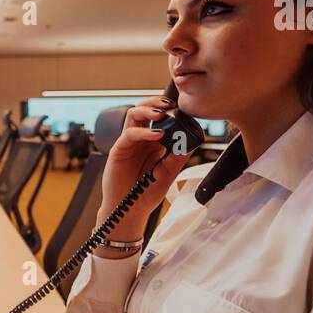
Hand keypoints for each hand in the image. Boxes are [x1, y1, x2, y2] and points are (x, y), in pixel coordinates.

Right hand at [99, 95, 193, 238]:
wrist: (129, 211)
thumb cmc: (146, 194)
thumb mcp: (169, 173)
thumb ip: (179, 156)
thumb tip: (194, 140)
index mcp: (153, 142)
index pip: (159, 117)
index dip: (169, 109)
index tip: (183, 109)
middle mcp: (140, 139)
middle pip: (144, 109)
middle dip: (157, 102)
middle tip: (171, 104)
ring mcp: (128, 143)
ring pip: (133, 114)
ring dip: (148, 109)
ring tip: (162, 113)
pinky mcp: (118, 150)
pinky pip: (129, 134)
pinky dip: (143, 131)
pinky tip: (156, 134)